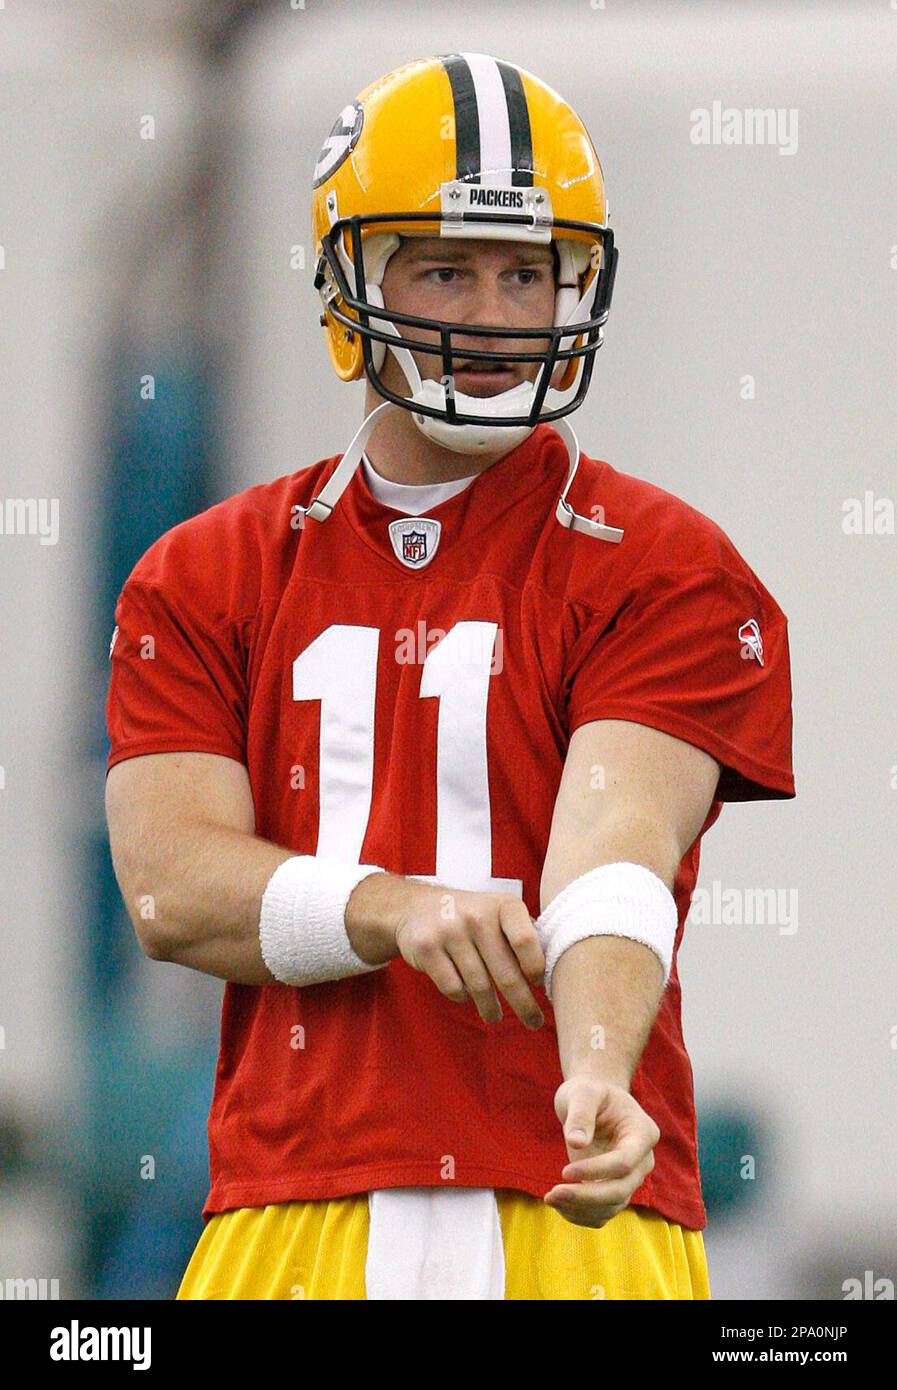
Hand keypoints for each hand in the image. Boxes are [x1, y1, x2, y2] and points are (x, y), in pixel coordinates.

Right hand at [394, 881, 544, 1028]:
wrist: (416, 907)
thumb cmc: (472, 916)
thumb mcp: (500, 913)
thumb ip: (525, 935)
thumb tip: (554, 973)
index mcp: (503, 905)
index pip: (526, 942)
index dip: (536, 969)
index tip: (538, 985)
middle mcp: (477, 915)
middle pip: (506, 974)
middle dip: (523, 1005)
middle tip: (533, 1022)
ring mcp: (450, 931)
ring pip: (480, 986)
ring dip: (491, 1008)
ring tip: (495, 1017)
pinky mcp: (426, 948)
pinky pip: (453, 988)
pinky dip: (463, 997)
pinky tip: (466, 995)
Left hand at [544, 1076, 659, 1227]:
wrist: (594, 1102)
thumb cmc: (590, 1092)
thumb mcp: (583, 1092)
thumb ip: (581, 1114)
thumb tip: (576, 1143)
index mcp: (643, 1133)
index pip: (624, 1162)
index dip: (596, 1171)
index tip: (565, 1172)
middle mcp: (642, 1160)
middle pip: (620, 1190)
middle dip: (586, 1197)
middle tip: (552, 1194)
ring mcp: (631, 1178)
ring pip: (612, 1206)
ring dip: (580, 1209)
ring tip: (550, 1198)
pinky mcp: (616, 1190)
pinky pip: (603, 1213)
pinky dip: (582, 1215)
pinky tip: (559, 1205)